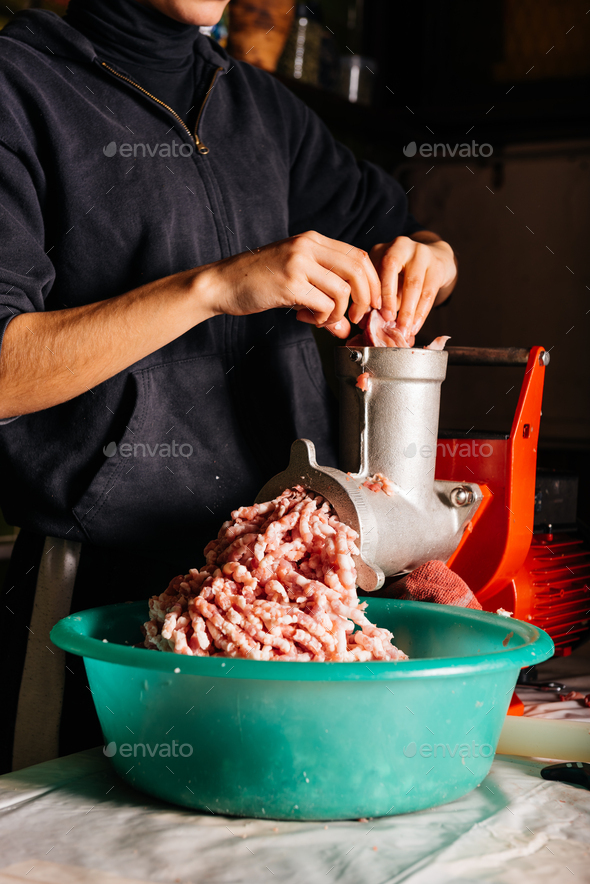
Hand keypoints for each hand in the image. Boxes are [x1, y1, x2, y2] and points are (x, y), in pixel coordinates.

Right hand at [198, 231, 381, 337]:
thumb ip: (323, 294)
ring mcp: (298, 263)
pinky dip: (323, 318)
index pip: (358, 256)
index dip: (372, 282)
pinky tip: (308, 319)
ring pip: (343, 290)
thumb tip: (346, 326)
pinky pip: (324, 304)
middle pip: (358, 270)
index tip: (370, 303)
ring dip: (340, 313)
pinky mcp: (290, 284)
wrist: (221, 283)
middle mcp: (308, 246)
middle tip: (356, 317)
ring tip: (323, 319)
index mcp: (312, 240)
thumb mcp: (294, 277)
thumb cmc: (257, 281)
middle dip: (365, 299)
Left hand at [369, 233, 456, 337]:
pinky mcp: (438, 266)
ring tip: (403, 331)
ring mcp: (422, 253)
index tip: (369, 316)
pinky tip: (415, 326)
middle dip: (389, 300)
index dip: (372, 293)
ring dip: (407, 312)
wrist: (435, 258)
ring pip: (413, 285)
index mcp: (382, 248)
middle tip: (387, 323)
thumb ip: (377, 296)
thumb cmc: (404, 274)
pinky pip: (429, 293)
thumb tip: (365, 321)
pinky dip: (421, 313)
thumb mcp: (387, 279)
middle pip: (392, 271)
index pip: (374, 270)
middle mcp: (401, 245)